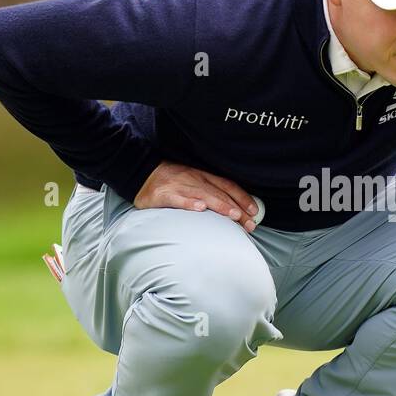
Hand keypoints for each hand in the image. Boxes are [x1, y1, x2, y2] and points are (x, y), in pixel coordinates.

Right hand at [134, 161, 259, 231]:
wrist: (140, 172)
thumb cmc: (171, 180)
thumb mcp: (193, 180)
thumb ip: (210, 191)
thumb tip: (233, 208)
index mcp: (203, 175)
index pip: (227, 185)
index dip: (242, 197)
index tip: (255, 211)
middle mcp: (194, 179)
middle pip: (220, 194)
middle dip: (237, 208)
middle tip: (249, 223)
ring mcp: (179, 186)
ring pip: (203, 195)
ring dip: (220, 205)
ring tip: (233, 215)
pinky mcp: (163, 194)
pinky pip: (178, 199)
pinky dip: (189, 203)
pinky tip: (199, 209)